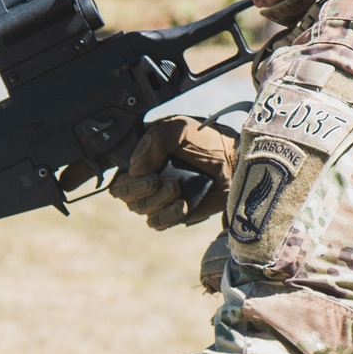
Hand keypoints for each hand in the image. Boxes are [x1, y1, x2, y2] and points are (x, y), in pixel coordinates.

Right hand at [109, 118, 235, 229]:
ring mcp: (158, 196)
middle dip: (139, 190)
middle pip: (123, 194)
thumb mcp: (180, 130)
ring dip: (156, 201)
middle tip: (159, 181)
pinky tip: (181, 205)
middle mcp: (146, 176)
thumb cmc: (208, 142)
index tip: (149, 172)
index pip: (118, 174)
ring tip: (176, 188)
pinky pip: (156, 223)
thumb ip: (153, 142)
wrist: (234, 163)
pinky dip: (167, 215)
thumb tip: (134, 169)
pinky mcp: (172, 213)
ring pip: (139, 209)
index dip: (128, 178)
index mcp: (142, 156)